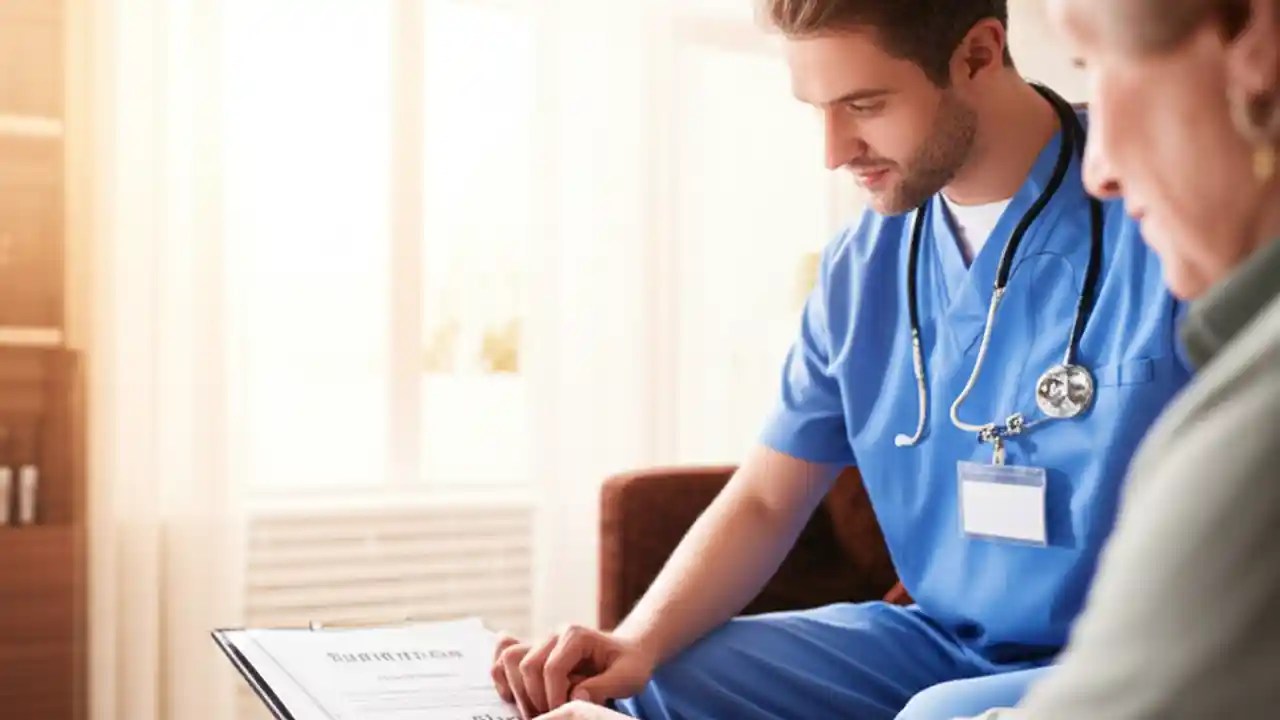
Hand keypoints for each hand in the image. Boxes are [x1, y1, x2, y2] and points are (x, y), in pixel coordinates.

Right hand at [492, 626, 656, 717]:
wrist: (627, 652)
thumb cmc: (629, 664)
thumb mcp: (628, 677)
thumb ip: (603, 687)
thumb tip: (574, 698)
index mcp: (576, 635)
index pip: (552, 668)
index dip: (554, 697)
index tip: (564, 713)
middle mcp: (553, 634)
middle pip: (525, 665)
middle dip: (534, 698)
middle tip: (551, 716)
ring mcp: (539, 642)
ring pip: (509, 659)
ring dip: (517, 690)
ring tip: (536, 710)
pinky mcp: (532, 653)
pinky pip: (502, 659)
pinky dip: (503, 679)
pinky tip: (517, 698)